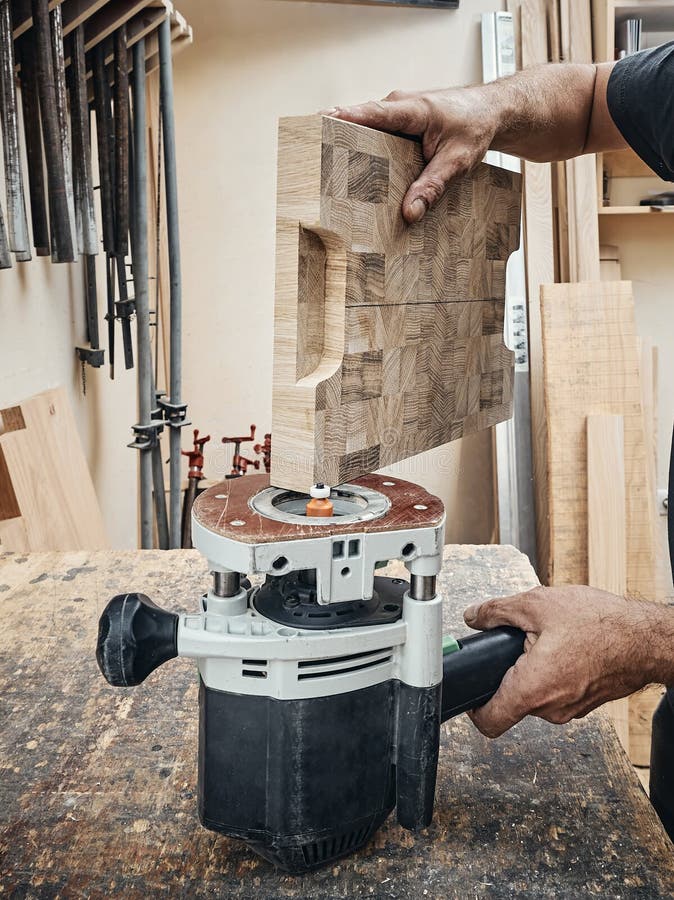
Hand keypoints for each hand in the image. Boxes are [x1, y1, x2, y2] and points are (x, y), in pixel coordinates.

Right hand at [324, 87, 497, 223]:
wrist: (493, 112)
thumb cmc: (477, 127)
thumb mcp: (458, 162)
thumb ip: (432, 187)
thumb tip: (409, 213)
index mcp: (412, 109)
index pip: (371, 112)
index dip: (344, 118)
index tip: (320, 122)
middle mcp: (399, 106)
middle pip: (360, 123)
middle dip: (338, 139)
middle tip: (316, 159)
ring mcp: (397, 115)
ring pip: (367, 131)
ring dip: (352, 148)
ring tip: (330, 171)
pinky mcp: (399, 125)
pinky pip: (377, 137)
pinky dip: (368, 152)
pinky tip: (359, 173)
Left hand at [462, 585, 671, 737]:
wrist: (647, 639)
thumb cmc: (602, 624)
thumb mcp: (537, 604)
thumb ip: (497, 611)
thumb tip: (474, 615)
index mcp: (533, 689)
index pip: (489, 721)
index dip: (473, 706)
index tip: (470, 688)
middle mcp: (550, 708)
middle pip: (511, 701)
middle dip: (508, 672)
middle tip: (515, 644)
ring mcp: (570, 709)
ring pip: (534, 694)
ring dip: (532, 670)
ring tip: (545, 640)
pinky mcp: (583, 704)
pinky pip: (555, 692)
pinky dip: (552, 672)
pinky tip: (564, 647)